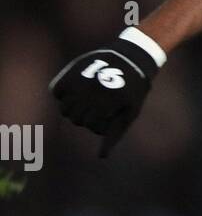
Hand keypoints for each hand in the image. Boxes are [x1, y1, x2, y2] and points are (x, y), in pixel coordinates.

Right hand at [49, 33, 162, 157]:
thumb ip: (114, 135)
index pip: (93, 126)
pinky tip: (75, 91)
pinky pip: (56, 92)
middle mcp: (91, 92)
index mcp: (108, 102)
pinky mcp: (70, 72)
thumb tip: (101, 157)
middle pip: (76, 120)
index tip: (109, 114)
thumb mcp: (129, 114)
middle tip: (97, 107)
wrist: (129, 58)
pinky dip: (62, 94)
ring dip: (73, 109)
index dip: (100, 125)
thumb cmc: (132, 91)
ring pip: (64, 109)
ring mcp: (80, 81)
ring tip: (86, 101)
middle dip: (86, 118)